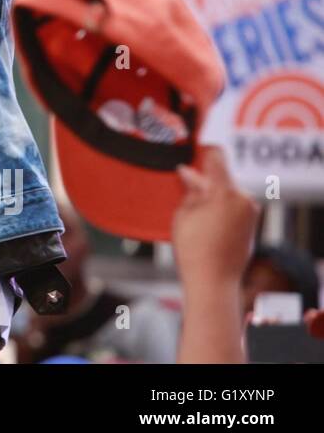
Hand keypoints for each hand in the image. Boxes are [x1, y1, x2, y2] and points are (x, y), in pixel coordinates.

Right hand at [172, 146, 257, 286]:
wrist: (213, 282)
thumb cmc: (194, 250)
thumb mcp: (183, 214)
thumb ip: (190, 190)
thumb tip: (188, 173)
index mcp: (225, 192)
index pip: (216, 156)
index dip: (201, 150)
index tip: (187, 150)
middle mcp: (243, 198)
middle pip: (221, 176)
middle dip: (202, 178)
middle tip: (180, 184)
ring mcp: (250, 211)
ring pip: (227, 191)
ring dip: (211, 194)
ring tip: (191, 209)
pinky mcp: (251, 223)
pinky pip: (234, 205)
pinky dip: (219, 206)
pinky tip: (203, 220)